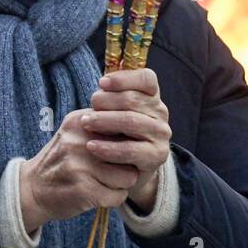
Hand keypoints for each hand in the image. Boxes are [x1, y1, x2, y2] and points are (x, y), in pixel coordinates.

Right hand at [18, 109, 138, 232]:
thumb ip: (101, 124)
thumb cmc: (62, 161)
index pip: (123, 125)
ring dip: (122, 184)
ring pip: (128, 176)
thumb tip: (138, 121)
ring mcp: (80, 165)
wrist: (31, 190)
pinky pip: (117, 196)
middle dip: (127, 163)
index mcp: (80, 120)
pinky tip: (99, 195)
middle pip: (130, 150)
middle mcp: (80, 140)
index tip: (122, 150)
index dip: (128, 140)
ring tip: (106, 183)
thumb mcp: (75, 132)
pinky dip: (113, 199)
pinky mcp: (83, 190)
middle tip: (115, 170)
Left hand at [82, 68, 171, 212]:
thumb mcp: (112, 112)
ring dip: (104, 121)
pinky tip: (92, 146)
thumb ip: (110, 96)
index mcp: (152, 96)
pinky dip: (108, 147)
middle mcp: (160, 112)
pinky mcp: (157, 155)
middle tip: (86, 110)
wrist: (124, 168)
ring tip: (85, 124)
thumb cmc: (115, 133)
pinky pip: (130, 149)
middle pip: (133, 99)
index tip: (101, 83)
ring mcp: (161, 134)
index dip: (123, 78)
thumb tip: (102, 83)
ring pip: (131, 121)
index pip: (146, 78)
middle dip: (105, 102)